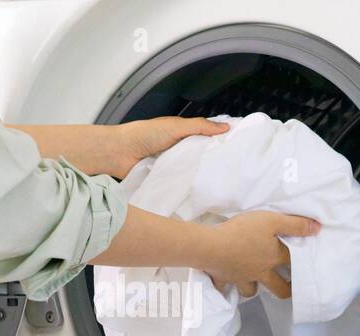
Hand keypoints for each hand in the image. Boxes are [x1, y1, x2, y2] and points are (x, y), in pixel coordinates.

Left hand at [108, 116, 229, 177]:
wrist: (119, 153)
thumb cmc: (143, 134)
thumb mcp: (175, 126)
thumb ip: (200, 126)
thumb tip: (225, 127)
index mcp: (184, 133)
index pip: (208, 135)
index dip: (222, 138)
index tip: (240, 144)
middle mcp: (181, 148)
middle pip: (205, 153)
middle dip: (216, 158)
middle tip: (236, 165)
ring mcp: (176, 164)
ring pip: (197, 168)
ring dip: (204, 171)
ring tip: (222, 177)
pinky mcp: (170, 178)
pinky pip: (185, 180)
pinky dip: (192, 182)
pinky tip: (202, 186)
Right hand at [201, 211, 321, 299]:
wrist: (211, 246)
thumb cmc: (243, 231)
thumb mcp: (272, 221)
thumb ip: (294, 224)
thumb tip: (317, 229)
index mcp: (274, 258)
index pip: (293, 264)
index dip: (302, 265)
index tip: (306, 267)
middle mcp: (260, 272)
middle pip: (278, 288)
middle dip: (285, 290)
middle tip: (287, 287)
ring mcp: (241, 277)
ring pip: (251, 291)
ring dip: (255, 289)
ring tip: (255, 282)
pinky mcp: (223, 278)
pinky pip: (224, 287)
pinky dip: (225, 287)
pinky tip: (224, 283)